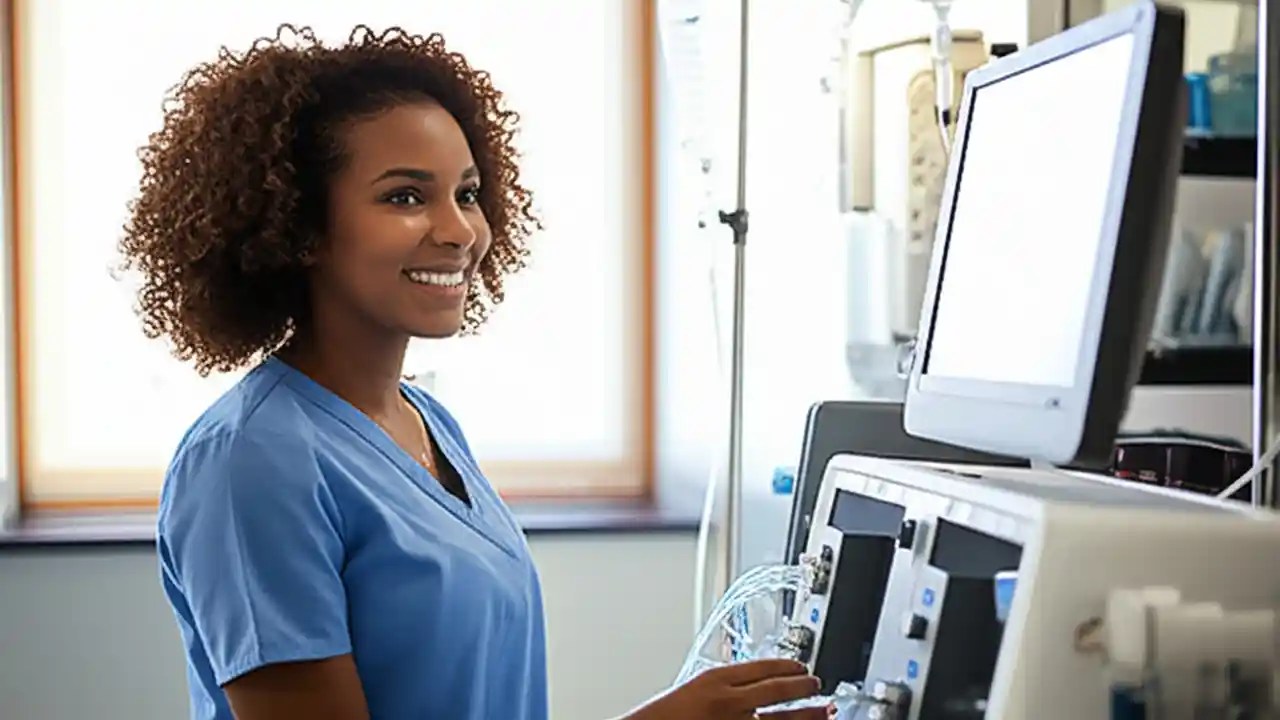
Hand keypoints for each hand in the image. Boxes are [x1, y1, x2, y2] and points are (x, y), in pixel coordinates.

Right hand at [621, 659, 829, 718]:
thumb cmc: (663, 717)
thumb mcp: (692, 690)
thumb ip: (720, 686)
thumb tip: (751, 687)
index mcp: (716, 680)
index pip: (763, 667)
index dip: (788, 667)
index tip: (801, 666)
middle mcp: (730, 702)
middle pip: (779, 690)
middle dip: (804, 688)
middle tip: (818, 684)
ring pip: (783, 719)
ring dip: (809, 714)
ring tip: (824, 710)